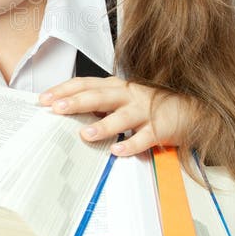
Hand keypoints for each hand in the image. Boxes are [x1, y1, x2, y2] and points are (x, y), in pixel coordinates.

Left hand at [38, 76, 192, 155]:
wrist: (190, 110)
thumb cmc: (151, 105)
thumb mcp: (122, 99)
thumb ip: (99, 103)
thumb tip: (66, 109)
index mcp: (116, 86)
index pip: (85, 84)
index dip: (64, 90)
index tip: (44, 98)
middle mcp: (129, 95)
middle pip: (99, 96)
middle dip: (76, 102)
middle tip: (56, 109)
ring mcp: (144, 111)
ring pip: (121, 117)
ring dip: (103, 126)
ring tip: (86, 135)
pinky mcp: (160, 128)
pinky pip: (143, 138)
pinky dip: (130, 145)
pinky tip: (117, 151)